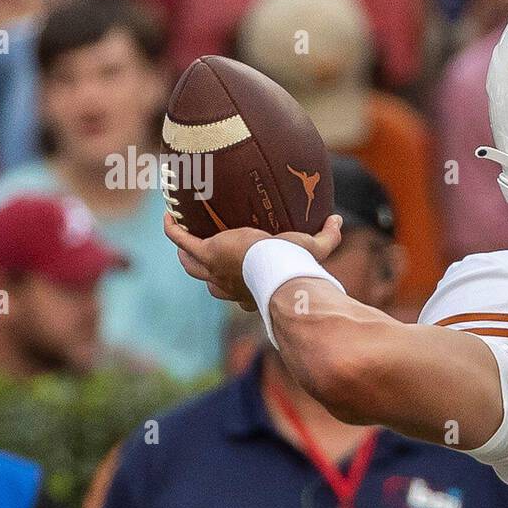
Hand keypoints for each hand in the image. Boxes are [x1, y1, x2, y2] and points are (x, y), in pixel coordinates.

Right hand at [163, 212, 342, 311]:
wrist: (278, 268)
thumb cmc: (296, 264)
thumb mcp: (315, 249)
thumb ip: (329, 236)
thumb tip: (337, 219)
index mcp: (250, 291)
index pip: (239, 292)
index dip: (238, 285)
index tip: (242, 271)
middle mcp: (230, 285)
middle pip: (209, 282)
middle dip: (205, 272)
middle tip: (204, 254)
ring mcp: (215, 270)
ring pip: (191, 265)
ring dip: (185, 254)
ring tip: (183, 234)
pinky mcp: (207, 253)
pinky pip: (181, 240)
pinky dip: (174, 229)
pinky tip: (169, 215)